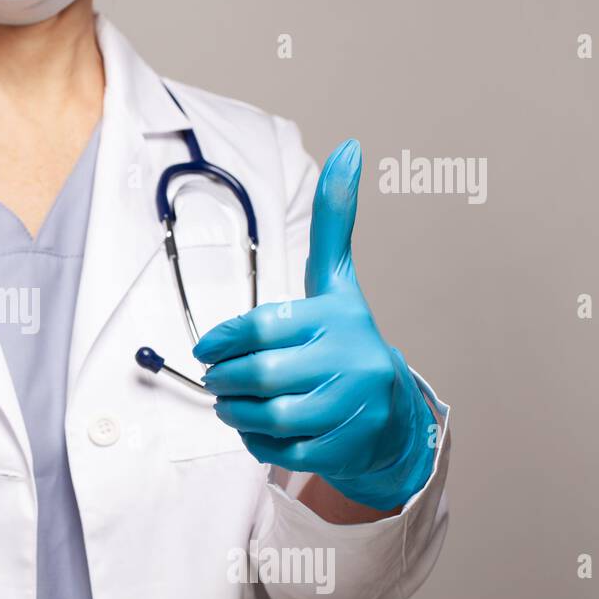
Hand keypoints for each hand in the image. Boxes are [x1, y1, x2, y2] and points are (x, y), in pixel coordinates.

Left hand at [193, 139, 434, 511]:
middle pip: (262, 375)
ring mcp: (354, 405)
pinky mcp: (348, 444)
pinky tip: (262, 433)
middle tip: (217, 382)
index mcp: (339, 315)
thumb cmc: (346, 341)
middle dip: (227, 382)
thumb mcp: (337, 282)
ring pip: (270, 416)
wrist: (393, 415)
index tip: (205, 350)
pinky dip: (261, 445)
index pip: (264, 327)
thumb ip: (336, 219)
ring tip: (232, 406)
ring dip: (237, 414)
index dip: (224, 340)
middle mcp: (352, 357)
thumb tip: (348, 148)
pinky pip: (284, 450)